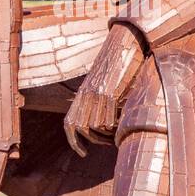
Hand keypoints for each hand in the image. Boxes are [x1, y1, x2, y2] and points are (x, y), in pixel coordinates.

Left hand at [64, 24, 145, 155]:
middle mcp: (86, 94)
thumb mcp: (102, 81)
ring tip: (115, 134)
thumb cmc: (117, 63)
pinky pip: (109, 119)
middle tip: (106, 142)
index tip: (82, 153)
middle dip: (94, 140)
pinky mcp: (111, 93)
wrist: (125, 43)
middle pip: (82, 128)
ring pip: (96, 127)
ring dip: (106, 135)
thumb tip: (100, 118)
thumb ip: (98, 97)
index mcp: (82, 93)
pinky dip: (114, 128)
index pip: (69, 124)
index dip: (74, 142)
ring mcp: (98, 94)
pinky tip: (120, 126)